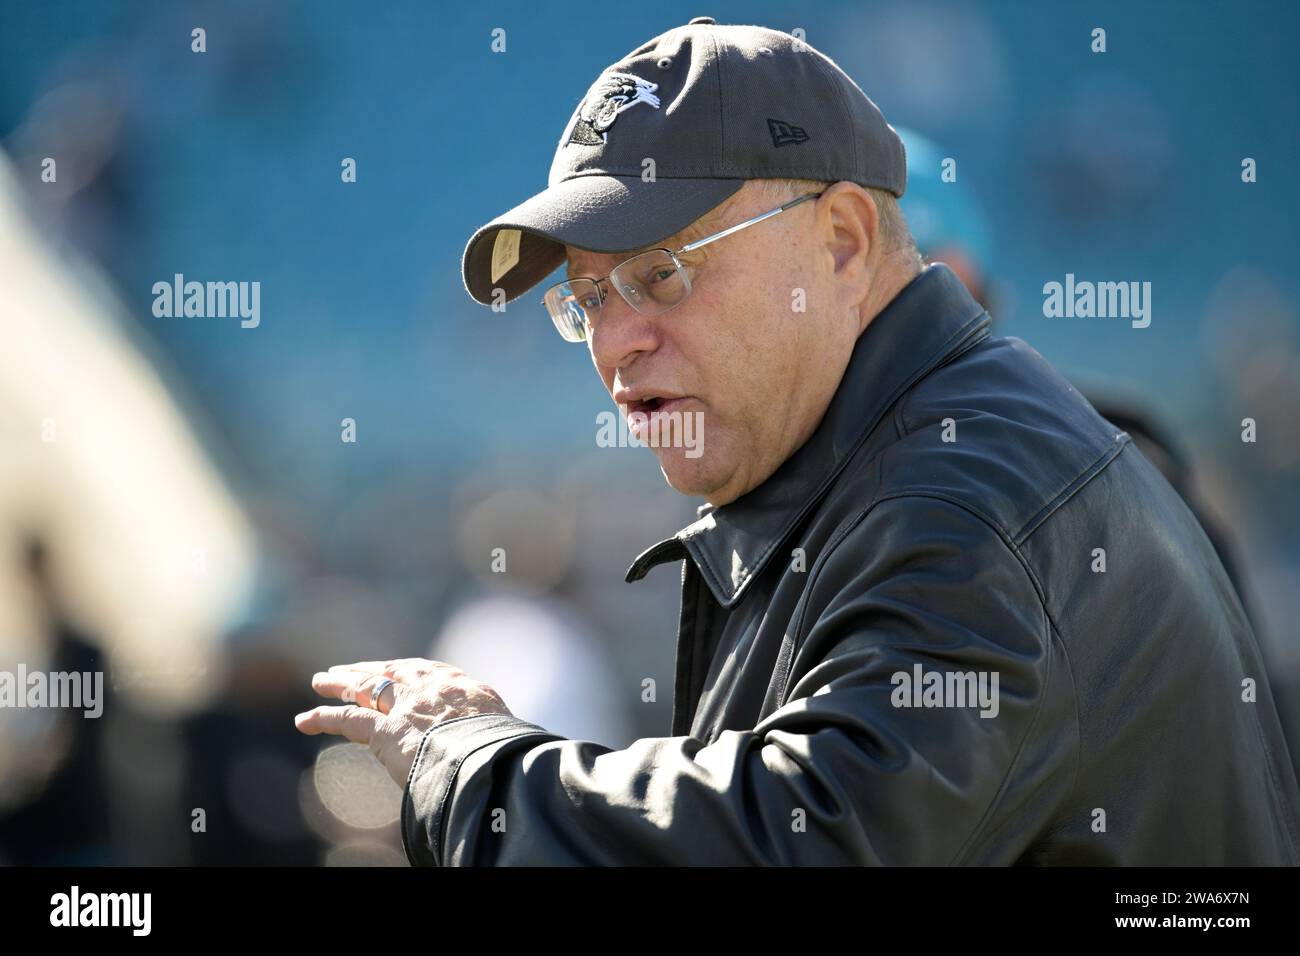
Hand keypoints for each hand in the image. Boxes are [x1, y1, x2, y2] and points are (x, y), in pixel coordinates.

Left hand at [294, 658, 513, 786]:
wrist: (490, 756)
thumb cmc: (504, 750)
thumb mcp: (502, 730)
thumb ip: (486, 728)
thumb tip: (492, 739)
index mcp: (461, 687)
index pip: (427, 672)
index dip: (405, 670)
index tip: (394, 669)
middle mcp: (430, 689)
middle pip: (392, 672)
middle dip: (369, 670)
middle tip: (349, 668)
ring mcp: (405, 707)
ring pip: (365, 688)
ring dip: (340, 684)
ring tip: (320, 680)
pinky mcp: (384, 731)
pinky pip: (348, 720)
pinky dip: (324, 718)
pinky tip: (304, 720)